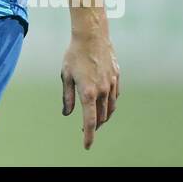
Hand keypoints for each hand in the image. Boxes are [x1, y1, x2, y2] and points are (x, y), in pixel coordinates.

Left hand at [61, 32, 119, 149]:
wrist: (92, 35)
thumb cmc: (74, 54)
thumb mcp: (66, 76)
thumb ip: (67, 97)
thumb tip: (67, 113)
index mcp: (88, 93)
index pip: (89, 121)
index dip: (88, 136)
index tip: (87, 146)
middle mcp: (103, 91)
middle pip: (101, 117)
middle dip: (95, 126)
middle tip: (87, 129)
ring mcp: (112, 84)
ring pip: (111, 108)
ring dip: (104, 117)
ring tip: (97, 119)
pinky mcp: (117, 77)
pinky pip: (115, 96)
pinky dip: (110, 104)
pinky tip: (105, 103)